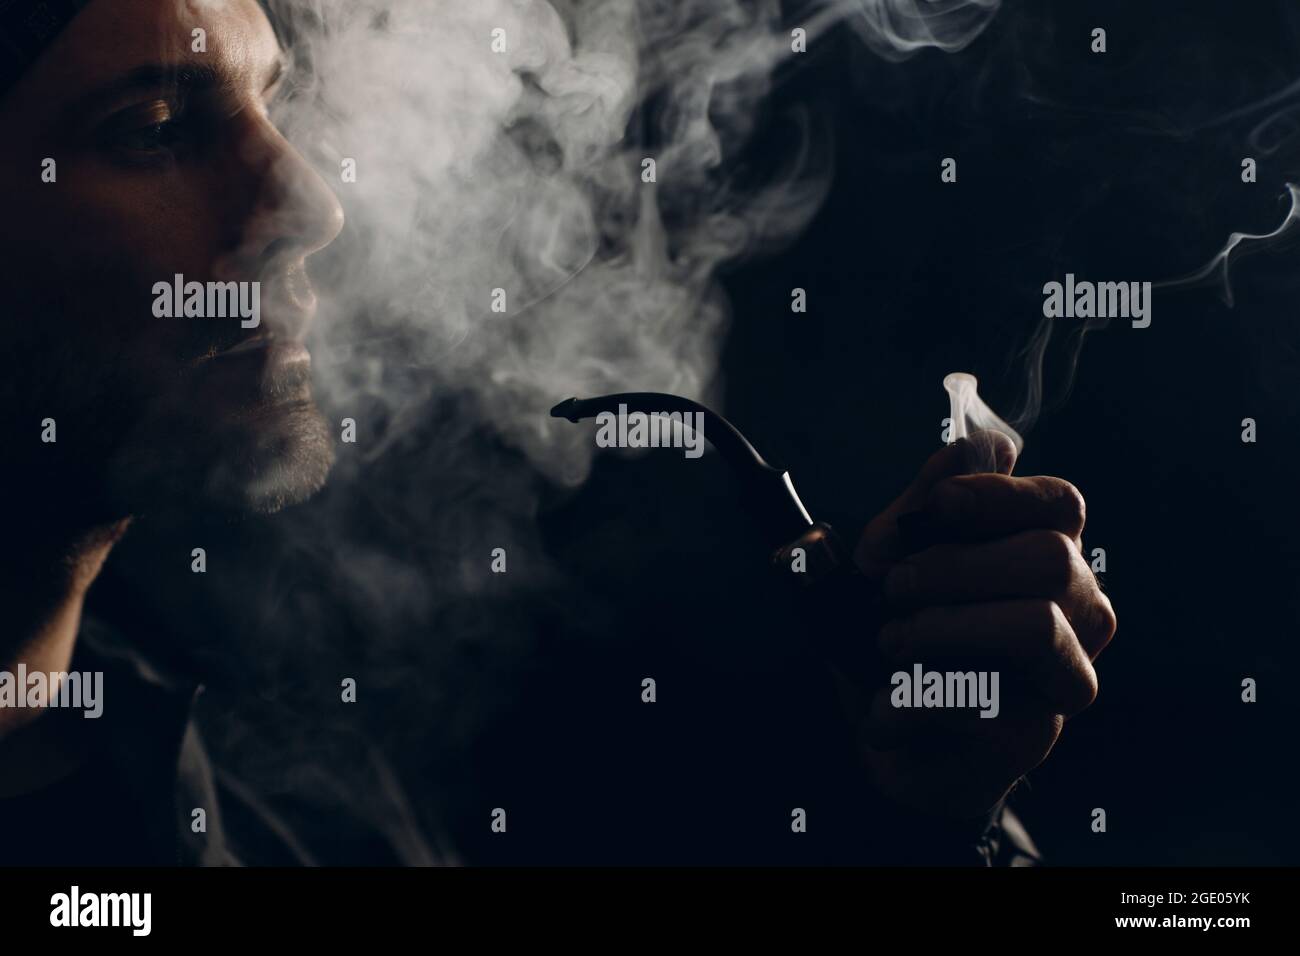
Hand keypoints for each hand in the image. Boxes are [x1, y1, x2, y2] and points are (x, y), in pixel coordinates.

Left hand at [838, 431, 1116, 819]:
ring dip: (944, 626)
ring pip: (1035, 627)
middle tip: (894, 587)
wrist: (879, 729)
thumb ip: (922, 505)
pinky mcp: (1032, 737)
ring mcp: (1062, 677)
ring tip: (892, 642)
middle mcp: (1075, 612)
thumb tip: (965, 446)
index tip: (939, 506)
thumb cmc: (898, 632)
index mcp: (1046, 555)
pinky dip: (913, 697)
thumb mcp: (891, 558)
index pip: (1060, 504)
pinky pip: (983, 701)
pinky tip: (885, 704)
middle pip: (1052, 559)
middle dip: (956, 565)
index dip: (1000, 495)